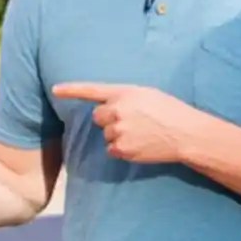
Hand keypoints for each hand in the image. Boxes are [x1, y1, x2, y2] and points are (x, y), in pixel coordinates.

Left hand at [51, 82, 205, 162]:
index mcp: (124, 93)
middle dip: (109, 119)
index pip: (91, 90)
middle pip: (97, 117)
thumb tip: (108, 105)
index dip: (71, 90)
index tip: (55, 90)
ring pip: (106, 134)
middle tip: (131, 121)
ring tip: (141, 133)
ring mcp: (119, 131)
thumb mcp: (146, 94)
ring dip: (118, 135)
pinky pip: (112, 150)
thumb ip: (124, 97)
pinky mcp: (122, 149)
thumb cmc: (169, 111)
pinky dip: (122, 149)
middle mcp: (118, 110)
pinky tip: (139, 144)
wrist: (185, 134)